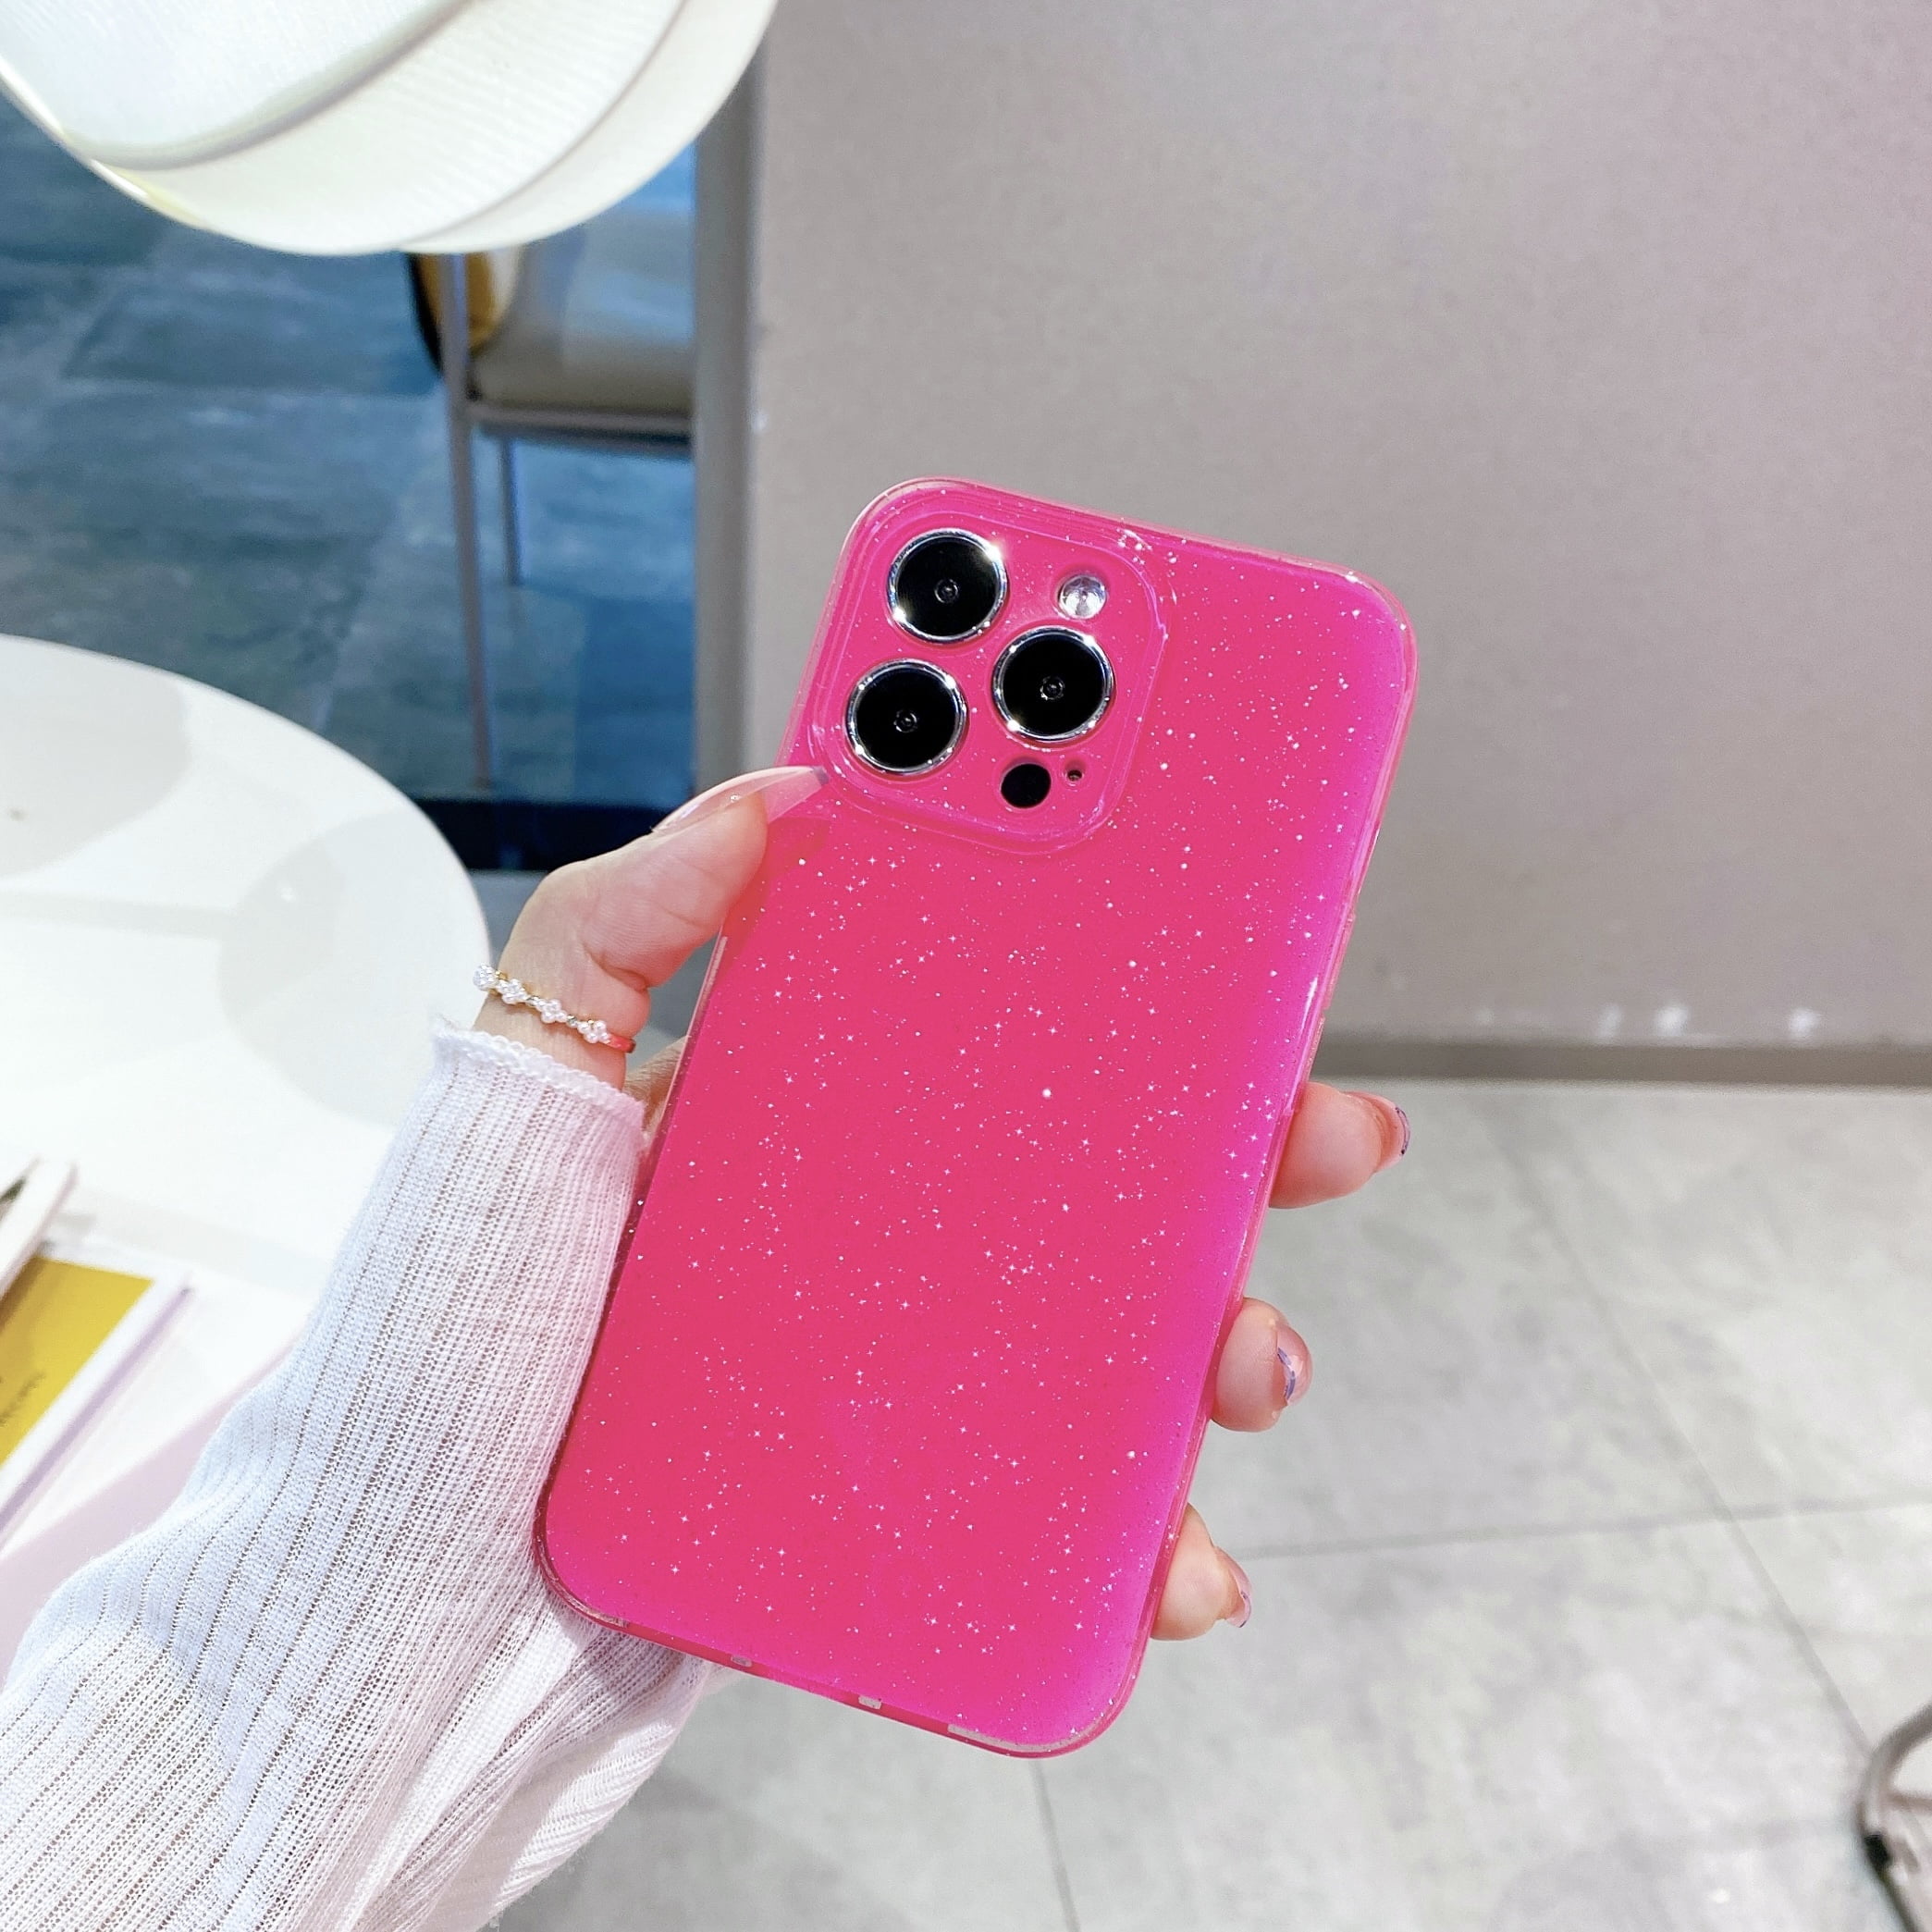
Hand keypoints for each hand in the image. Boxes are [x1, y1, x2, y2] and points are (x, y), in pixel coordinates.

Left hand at [483, 768, 1408, 1640]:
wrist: (411, 1592)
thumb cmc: (452, 1333)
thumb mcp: (520, 1091)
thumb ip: (616, 923)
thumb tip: (779, 788)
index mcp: (818, 1110)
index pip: (999, 1005)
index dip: (1128, 956)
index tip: (1239, 919)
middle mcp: (886, 1231)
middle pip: (1107, 1171)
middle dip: (1247, 1147)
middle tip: (1329, 1128)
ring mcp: (909, 1369)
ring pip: (1122, 1343)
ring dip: (1230, 1344)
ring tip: (1253, 1362)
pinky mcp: (915, 1503)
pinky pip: (1066, 1511)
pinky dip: (1148, 1538)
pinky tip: (1177, 1562)